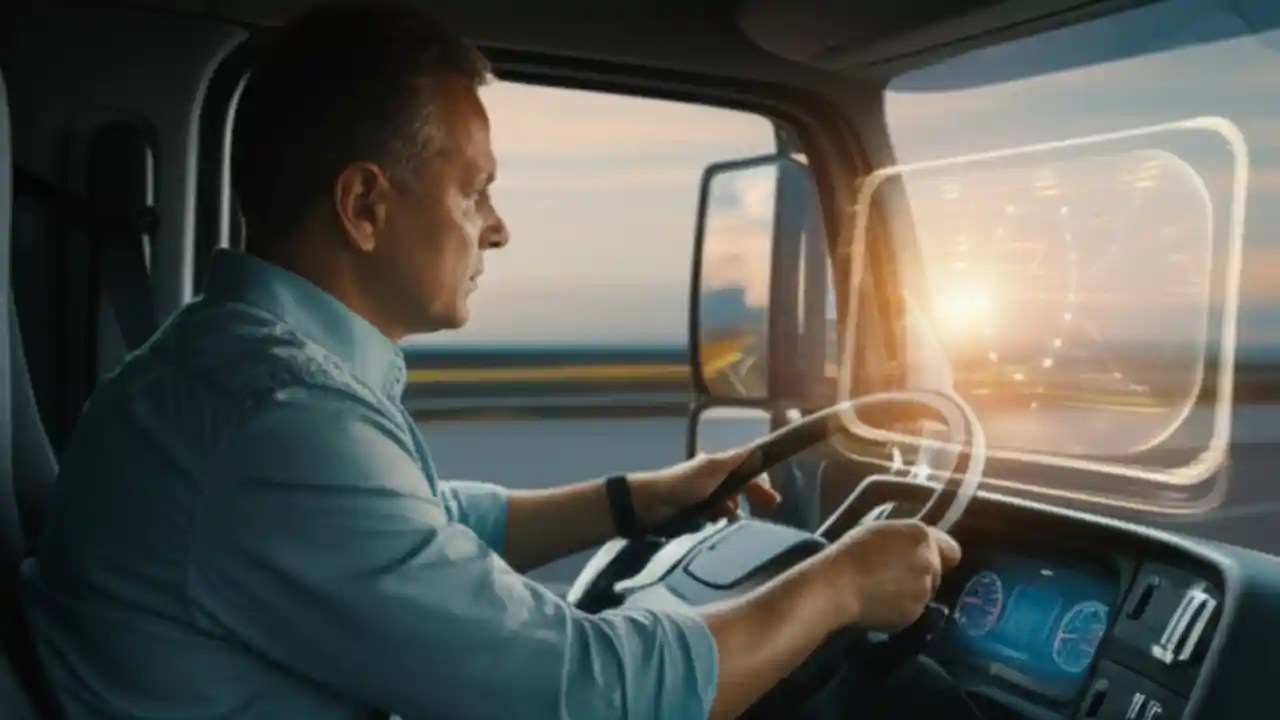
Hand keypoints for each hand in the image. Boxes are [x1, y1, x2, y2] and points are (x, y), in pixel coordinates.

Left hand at [627, 447, 781, 528]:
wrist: (651, 504)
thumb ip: (738, 460)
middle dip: (755, 497)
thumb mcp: (713, 468)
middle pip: (744, 488)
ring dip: (737, 512)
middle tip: (767, 512)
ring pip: (733, 505)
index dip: (762, 483)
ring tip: (733, 518)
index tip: (772, 500)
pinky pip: (720, 518)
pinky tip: (721, 525)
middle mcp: (715, 479)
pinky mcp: (699, 515)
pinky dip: (723, 521)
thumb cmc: (684, 482)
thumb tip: (762, 450)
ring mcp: (707, 498)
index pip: (750, 470)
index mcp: (719, 464)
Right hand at [816, 520, 961, 632]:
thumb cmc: (851, 552)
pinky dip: (899, 609)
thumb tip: (920, 549)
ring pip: (925, 593)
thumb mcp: (880, 531)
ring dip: (910, 593)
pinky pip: (912, 611)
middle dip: (920, 575)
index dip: (938, 555)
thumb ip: (906, 539)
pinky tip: (878, 604)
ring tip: (881, 591)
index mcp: (922, 537)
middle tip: (892, 576)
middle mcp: (930, 564)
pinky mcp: (914, 615)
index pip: (952, 551)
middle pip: (937, 573)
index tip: (918, 560)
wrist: (837, 586)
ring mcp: (924, 592)